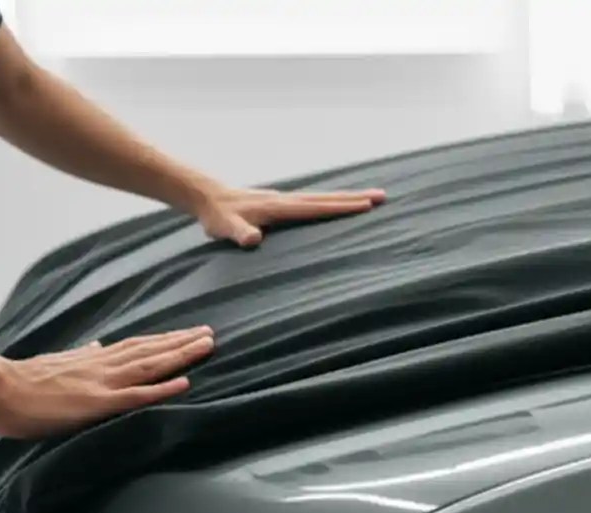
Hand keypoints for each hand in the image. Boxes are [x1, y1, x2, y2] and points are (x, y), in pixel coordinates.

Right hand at [0, 326, 214, 439]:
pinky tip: (184, 382)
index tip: (189, 333)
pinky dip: (162, 388)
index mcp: (95, 358)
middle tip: (210, 333)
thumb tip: (97, 344)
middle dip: (182, 342)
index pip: (138, 345)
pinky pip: (137, 396)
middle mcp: (104, 365)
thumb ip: (81, 355)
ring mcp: (103, 383)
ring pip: (150, 366)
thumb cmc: (24, 380)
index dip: (165, 340)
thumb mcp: (58, 361)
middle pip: (151, 350)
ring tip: (207, 346)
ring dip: (180, 355)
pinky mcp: (97, 403)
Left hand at [195, 186, 386, 247]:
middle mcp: (287, 200)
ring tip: (372, 198)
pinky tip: (341, 204)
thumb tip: (253, 239)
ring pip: (323, 198)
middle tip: (383, 196)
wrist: (208, 197)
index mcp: (279, 207)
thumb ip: (239, 234)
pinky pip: (315, 202)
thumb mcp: (224, 228)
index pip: (316, 207)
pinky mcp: (284, 204)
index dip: (341, 207)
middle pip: (327, 198)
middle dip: (355, 198)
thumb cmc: (217, 217)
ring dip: (348, 198)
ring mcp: (287, 200)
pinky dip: (333, 202)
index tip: (365, 205)